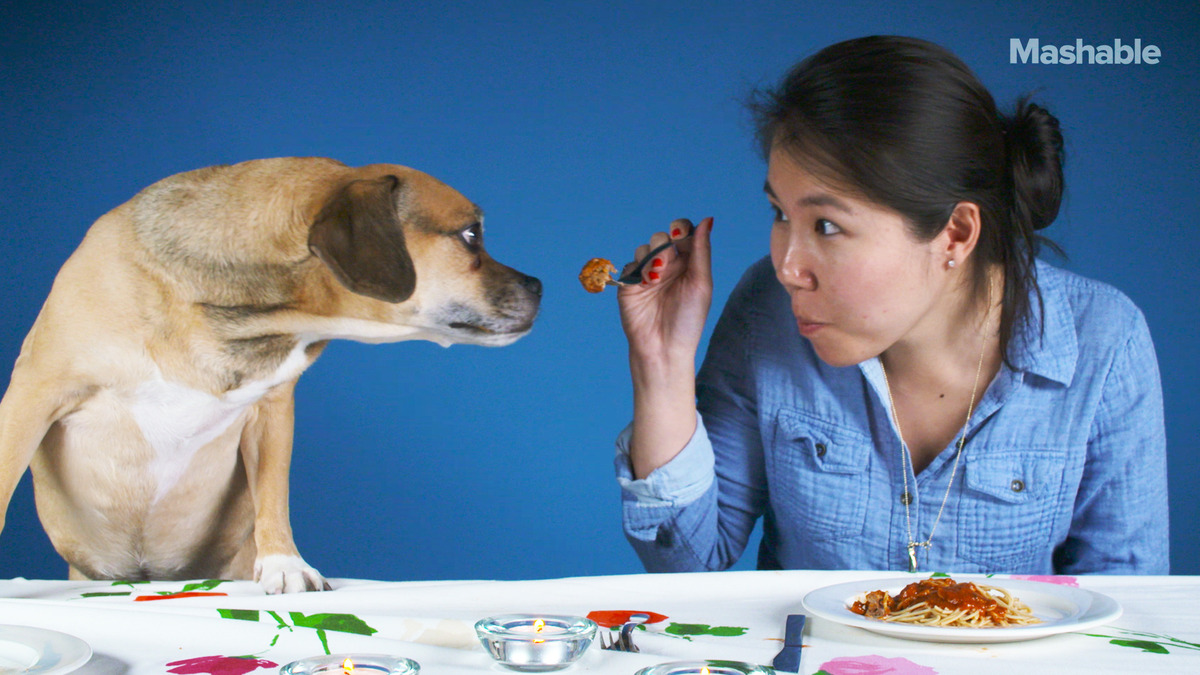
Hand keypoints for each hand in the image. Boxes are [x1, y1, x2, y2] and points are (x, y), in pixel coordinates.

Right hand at [618, 217, 713, 366]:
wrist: (663, 347)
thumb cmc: (688, 319)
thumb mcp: (701, 283)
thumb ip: (701, 251)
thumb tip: (707, 219)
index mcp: (689, 263)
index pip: (684, 233)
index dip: (681, 228)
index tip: (681, 236)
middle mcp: (669, 266)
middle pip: (662, 236)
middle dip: (663, 244)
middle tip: (666, 261)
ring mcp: (648, 274)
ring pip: (644, 247)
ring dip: (650, 258)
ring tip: (655, 278)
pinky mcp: (630, 284)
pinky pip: (630, 265)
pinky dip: (637, 271)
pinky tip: (644, 286)